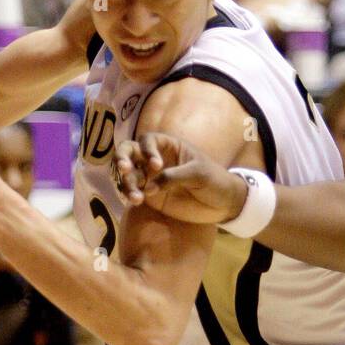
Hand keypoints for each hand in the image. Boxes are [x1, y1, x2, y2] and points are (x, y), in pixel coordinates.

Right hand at [114, 131, 246, 224]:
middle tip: (124, 168)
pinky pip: (133, 192)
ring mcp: (151, 177)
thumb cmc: (214, 180)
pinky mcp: (150, 196)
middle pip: (129, 151)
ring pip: (128, 174)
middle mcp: (155, 159)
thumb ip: (173, 177)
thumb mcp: (198, 174)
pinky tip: (136, 201)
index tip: (156, 166)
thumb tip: (148, 188)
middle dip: (122, 157)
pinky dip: (130, 195)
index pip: (148, 140)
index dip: (147, 150)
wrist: (223, 204)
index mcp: (169, 146)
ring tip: (137, 198)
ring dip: (127, 182)